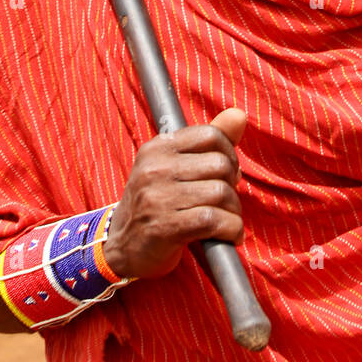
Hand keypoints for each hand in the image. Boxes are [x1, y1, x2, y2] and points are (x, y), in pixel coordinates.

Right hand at [104, 108, 246, 279]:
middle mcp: (155, 168)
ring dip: (233, 211)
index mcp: (157, 147)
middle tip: (226, 201)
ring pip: (220, 193)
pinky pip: (213, 220)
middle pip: (220, 164)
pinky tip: (230, 235)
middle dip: (233, 186)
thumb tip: (239, 114)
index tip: (226, 173)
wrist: (121, 247)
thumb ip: (208, 140)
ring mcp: (158, 197)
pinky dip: (231, 229)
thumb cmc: (157, 203)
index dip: (229, 154)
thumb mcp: (174, 166)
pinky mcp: (165, 227)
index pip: (210, 134)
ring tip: (227, 220)